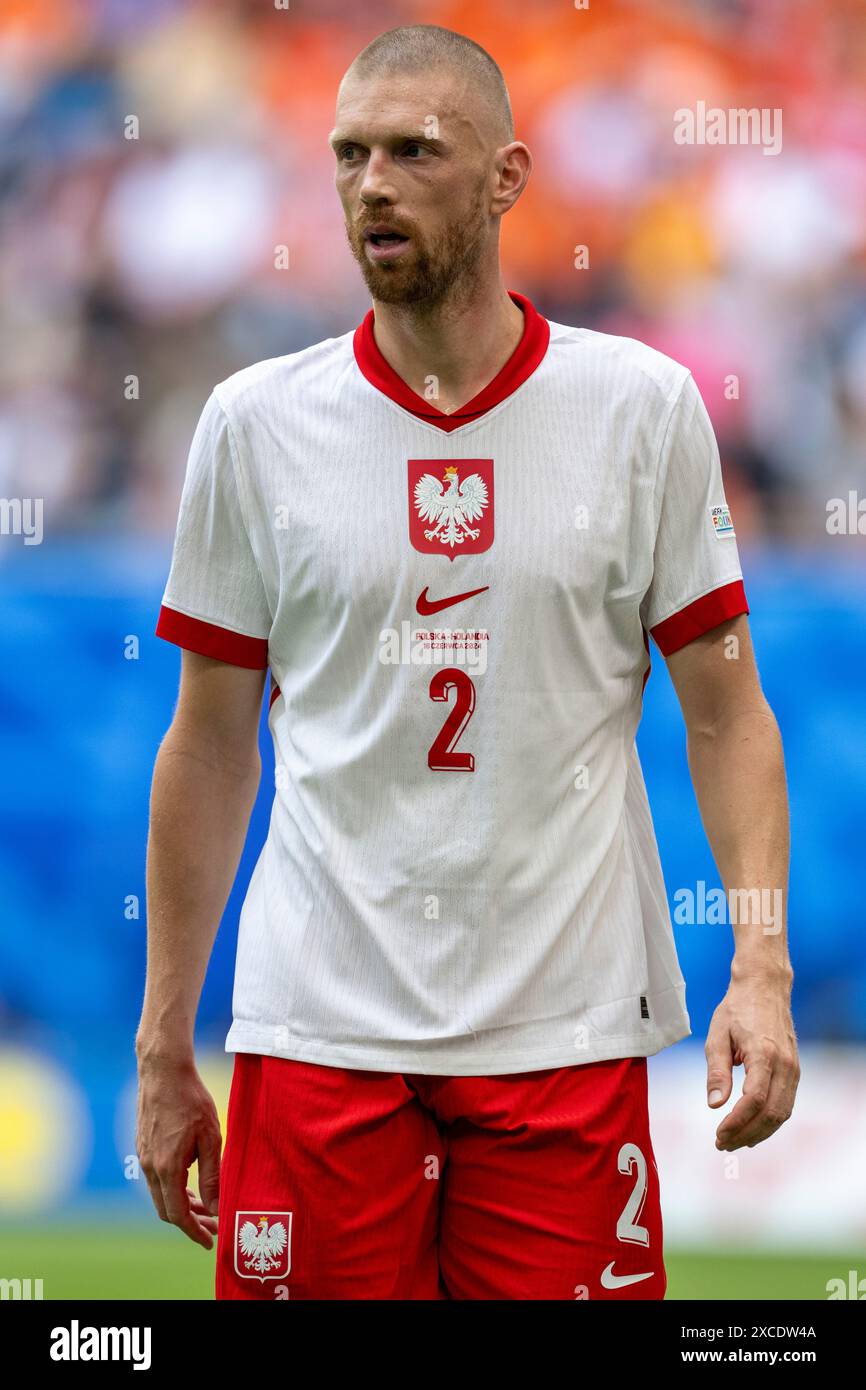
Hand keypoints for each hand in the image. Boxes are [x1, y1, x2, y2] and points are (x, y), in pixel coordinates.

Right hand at [136, 1052, 221, 1247]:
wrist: (163, 1070)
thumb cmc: (191, 1100)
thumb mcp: (211, 1137)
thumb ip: (212, 1176)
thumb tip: (216, 1207)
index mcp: (167, 1168)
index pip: (178, 1214)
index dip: (194, 1232)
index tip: (209, 1241)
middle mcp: (149, 1166)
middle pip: (166, 1209)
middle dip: (190, 1222)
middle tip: (213, 1225)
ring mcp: (143, 1156)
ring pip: (160, 1194)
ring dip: (181, 1205)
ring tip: (205, 1207)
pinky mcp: (142, 1145)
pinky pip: (155, 1179)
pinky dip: (172, 1189)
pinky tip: (190, 1183)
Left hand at [705, 974, 799, 1150]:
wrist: (765, 987)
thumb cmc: (737, 1008)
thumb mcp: (717, 1035)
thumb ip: (716, 1070)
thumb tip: (714, 1104)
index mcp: (764, 1053)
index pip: (755, 1100)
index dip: (737, 1122)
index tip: (719, 1134)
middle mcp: (785, 1064)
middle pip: (771, 1113)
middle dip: (746, 1134)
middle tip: (722, 1144)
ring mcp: (794, 1068)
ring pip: (782, 1113)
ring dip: (759, 1132)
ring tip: (734, 1141)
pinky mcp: (795, 1070)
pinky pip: (786, 1104)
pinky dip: (770, 1121)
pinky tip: (752, 1128)